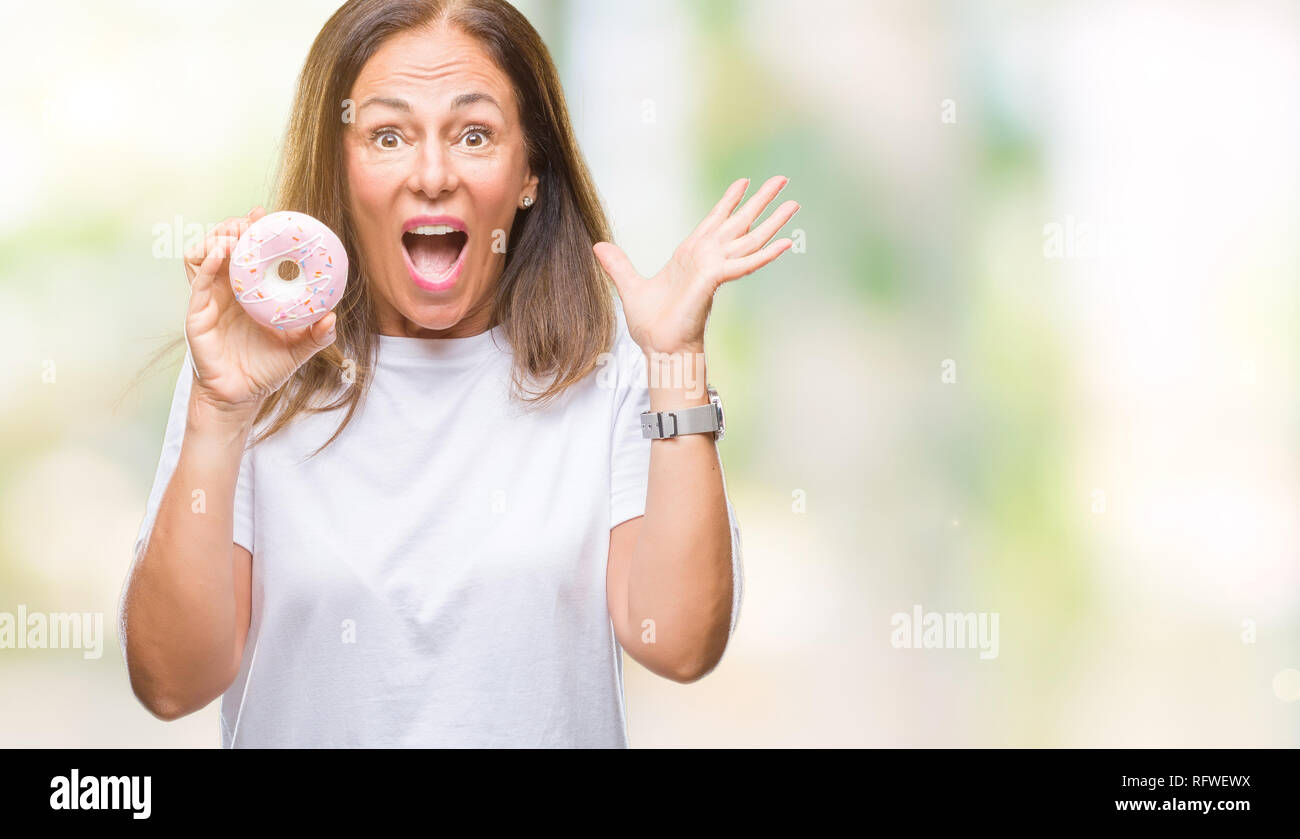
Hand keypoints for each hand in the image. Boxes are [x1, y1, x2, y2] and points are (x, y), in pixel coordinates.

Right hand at [184, 206, 337, 412]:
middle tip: (251, 221)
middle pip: (223, 246)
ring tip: (236, 234)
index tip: (265, 214)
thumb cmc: (265, 369)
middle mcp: (227, 291)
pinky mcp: (197, 315)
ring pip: (205, 256)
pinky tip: (223, 253)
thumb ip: (317, 335)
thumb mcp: (297, 349)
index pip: (246, 252)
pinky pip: (198, 282)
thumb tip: (332, 318)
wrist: (240, 397)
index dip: (252, 230)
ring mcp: (210, 300)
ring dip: (219, 238)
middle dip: (235, 228)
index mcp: (249, 292)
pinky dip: (209, 264)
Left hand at [593, 176, 798, 356]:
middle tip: (782, 179)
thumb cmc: (652, 325)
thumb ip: (618, 265)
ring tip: (794, 202)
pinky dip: (765, 254)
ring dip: (773, 221)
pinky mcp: (715, 281)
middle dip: (760, 201)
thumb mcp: (630, 287)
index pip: (714, 221)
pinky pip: (745, 263)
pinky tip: (786, 242)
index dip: (729, 202)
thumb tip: (598, 246)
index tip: (743, 182)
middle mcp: (707, 258)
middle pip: (739, 222)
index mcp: (691, 255)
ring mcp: (715, 268)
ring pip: (750, 238)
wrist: (659, 347)